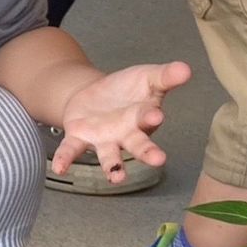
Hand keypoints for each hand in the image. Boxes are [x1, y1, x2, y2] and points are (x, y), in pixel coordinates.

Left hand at [52, 61, 191, 186]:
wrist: (94, 96)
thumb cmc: (126, 90)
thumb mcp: (146, 77)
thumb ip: (165, 75)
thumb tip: (187, 68)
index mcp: (142, 117)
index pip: (148, 117)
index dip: (152, 117)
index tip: (156, 116)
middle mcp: (125, 134)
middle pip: (138, 145)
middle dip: (147, 152)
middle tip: (158, 160)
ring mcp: (103, 139)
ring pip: (110, 156)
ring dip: (112, 167)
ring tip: (116, 178)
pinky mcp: (79, 138)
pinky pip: (72, 151)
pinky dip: (66, 159)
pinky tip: (59, 168)